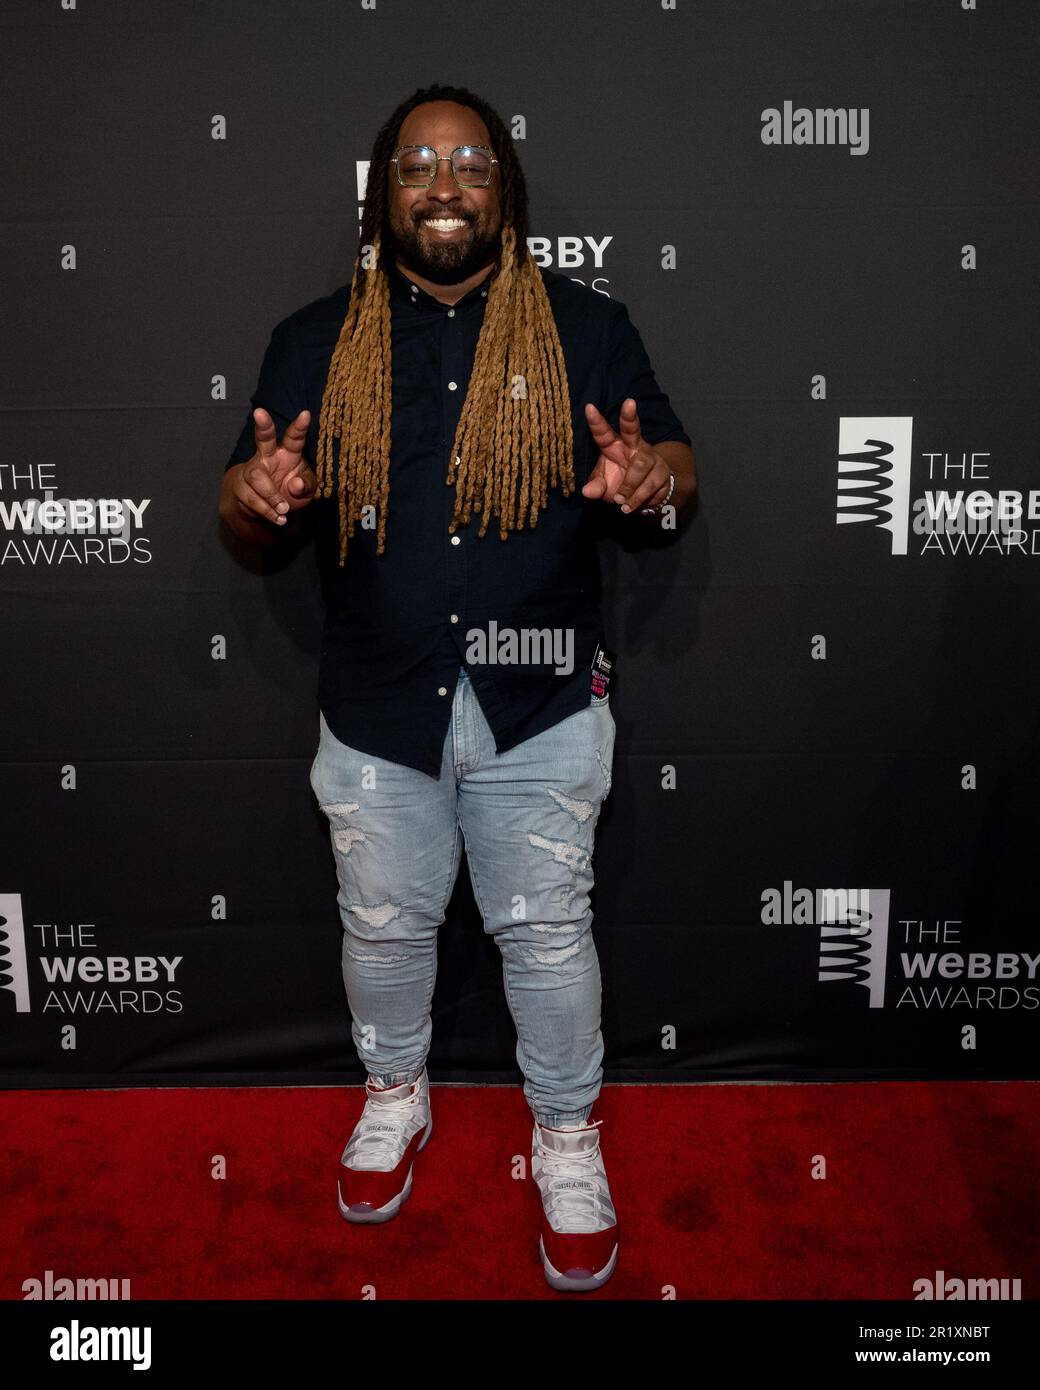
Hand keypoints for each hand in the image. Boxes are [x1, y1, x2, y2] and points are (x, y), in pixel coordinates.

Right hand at [230, 408, 317, 526]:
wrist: (268, 509)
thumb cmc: (291, 490)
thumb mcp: (307, 490)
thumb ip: (306, 485)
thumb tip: (294, 484)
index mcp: (288, 453)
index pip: (294, 438)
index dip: (300, 426)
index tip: (306, 414)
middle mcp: (268, 456)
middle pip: (263, 439)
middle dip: (263, 426)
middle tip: (260, 413)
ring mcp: (252, 471)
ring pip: (256, 477)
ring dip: (270, 495)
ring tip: (283, 511)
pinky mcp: (241, 487)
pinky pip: (250, 497)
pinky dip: (265, 510)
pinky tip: (277, 518)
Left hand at [582, 398, 672, 513]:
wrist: (647, 496)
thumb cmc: (620, 484)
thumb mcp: (604, 486)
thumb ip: (596, 487)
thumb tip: (587, 492)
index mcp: (614, 446)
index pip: (603, 432)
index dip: (596, 421)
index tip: (588, 407)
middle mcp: (633, 446)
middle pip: (632, 429)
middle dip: (630, 416)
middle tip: (629, 402)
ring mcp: (650, 458)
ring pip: (640, 465)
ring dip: (629, 485)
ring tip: (620, 501)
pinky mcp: (662, 472)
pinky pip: (650, 483)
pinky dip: (637, 498)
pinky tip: (629, 506)